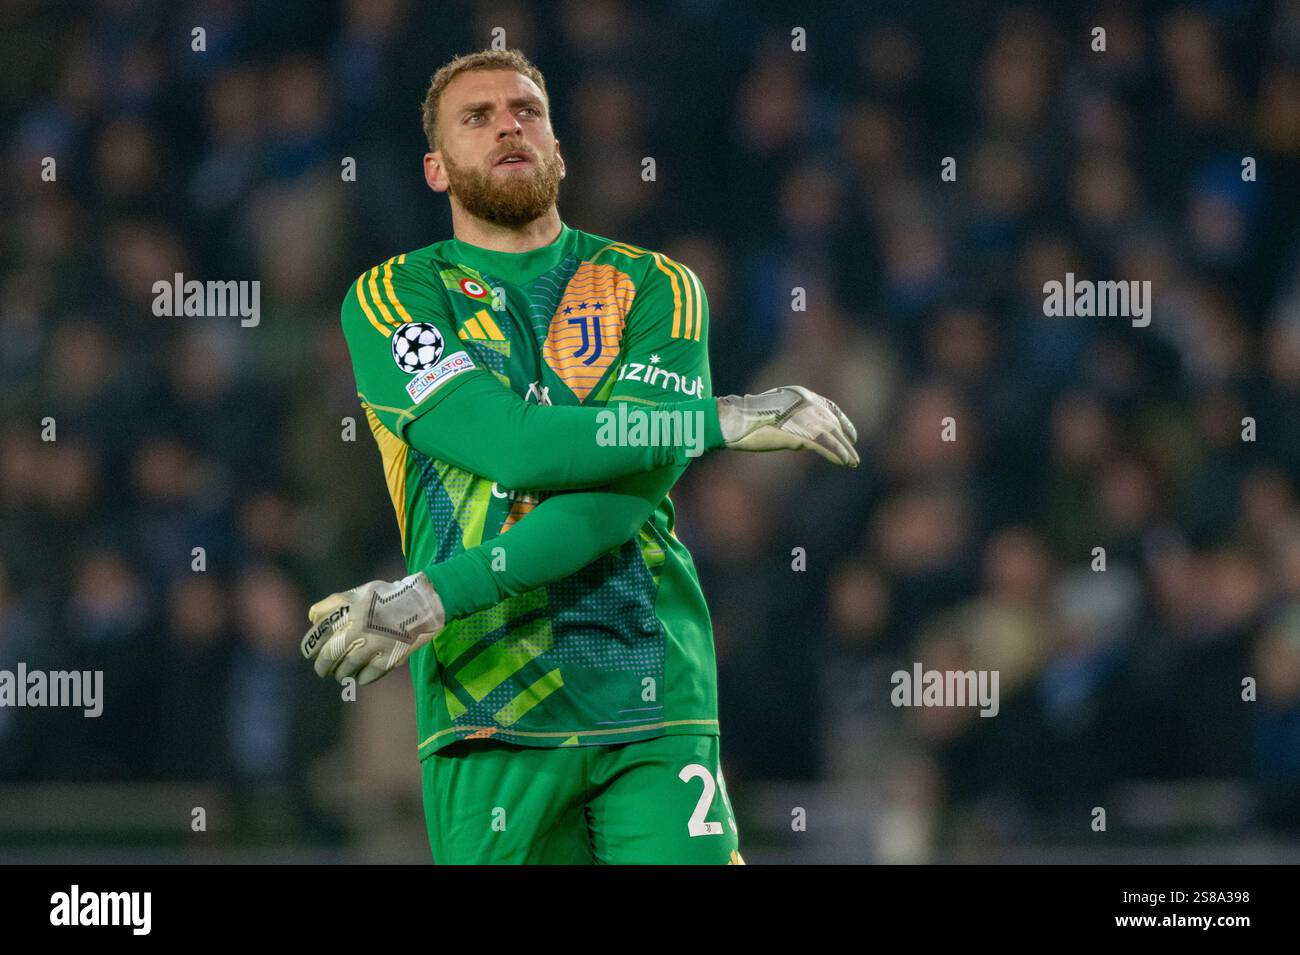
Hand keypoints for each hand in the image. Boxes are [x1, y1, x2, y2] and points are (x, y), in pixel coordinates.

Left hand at [300, 572, 444, 685]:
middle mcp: (359, 627)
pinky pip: (368, 675)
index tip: (310, 654)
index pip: (319, 633)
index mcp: (350, 610)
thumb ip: (335, 602)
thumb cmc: (389, 597)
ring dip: (341, 674)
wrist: (424, 603)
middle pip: (330, 655)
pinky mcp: (390, 657)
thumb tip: (311, 617)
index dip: (310, 647)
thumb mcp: (361, 591)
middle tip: (323, 671)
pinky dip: (362, 678)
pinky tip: (361, 676)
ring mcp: (375, 644)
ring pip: (347, 668)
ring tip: (342, 674)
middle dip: (322, 667)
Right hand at [716, 385, 858, 466]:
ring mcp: (805, 417)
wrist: (735, 420)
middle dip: (845, 440)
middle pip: (833, 423)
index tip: (850, 434)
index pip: (829, 407)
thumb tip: (801, 442)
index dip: (842, 421)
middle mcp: (807, 403)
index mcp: (801, 395)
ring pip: (832, 435)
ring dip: (844, 450)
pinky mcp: (801, 432)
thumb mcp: (773, 414)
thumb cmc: (746, 419)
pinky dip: (836, 454)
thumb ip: (791, 422)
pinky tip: (844, 463)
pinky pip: (825, 445)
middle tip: (853, 454)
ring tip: (853, 463)